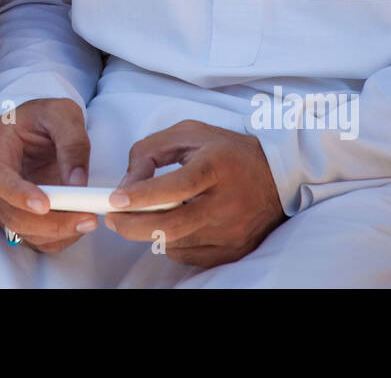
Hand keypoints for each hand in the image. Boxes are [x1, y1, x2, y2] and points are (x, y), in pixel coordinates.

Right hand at [0, 98, 94, 252]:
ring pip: (24, 231)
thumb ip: (72, 144)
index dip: (17, 193)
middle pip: (11, 213)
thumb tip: (77, 182)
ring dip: (57, 232)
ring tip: (89, 219)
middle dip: (50, 222)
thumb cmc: (43, 117)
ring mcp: (1, 203)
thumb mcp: (62, 115)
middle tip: (86, 217)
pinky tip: (79, 224)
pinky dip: (58, 238)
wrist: (36, 126)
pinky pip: (35, 238)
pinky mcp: (17, 217)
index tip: (44, 204)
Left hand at [104, 120, 284, 267]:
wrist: (278, 176)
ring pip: (176, 243)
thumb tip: (126, 185)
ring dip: (151, 233)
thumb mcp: (188, 134)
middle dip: (132, 226)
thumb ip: (150, 152)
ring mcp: (232, 231)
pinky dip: (172, 243)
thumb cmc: (226, 151)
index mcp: (215, 166)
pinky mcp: (234, 250)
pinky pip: (189, 256)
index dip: (142, 196)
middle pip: (171, 226)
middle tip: (113, 220)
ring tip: (146, 215)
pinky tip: (173, 225)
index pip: (176, 187)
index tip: (115, 200)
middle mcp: (226, 203)